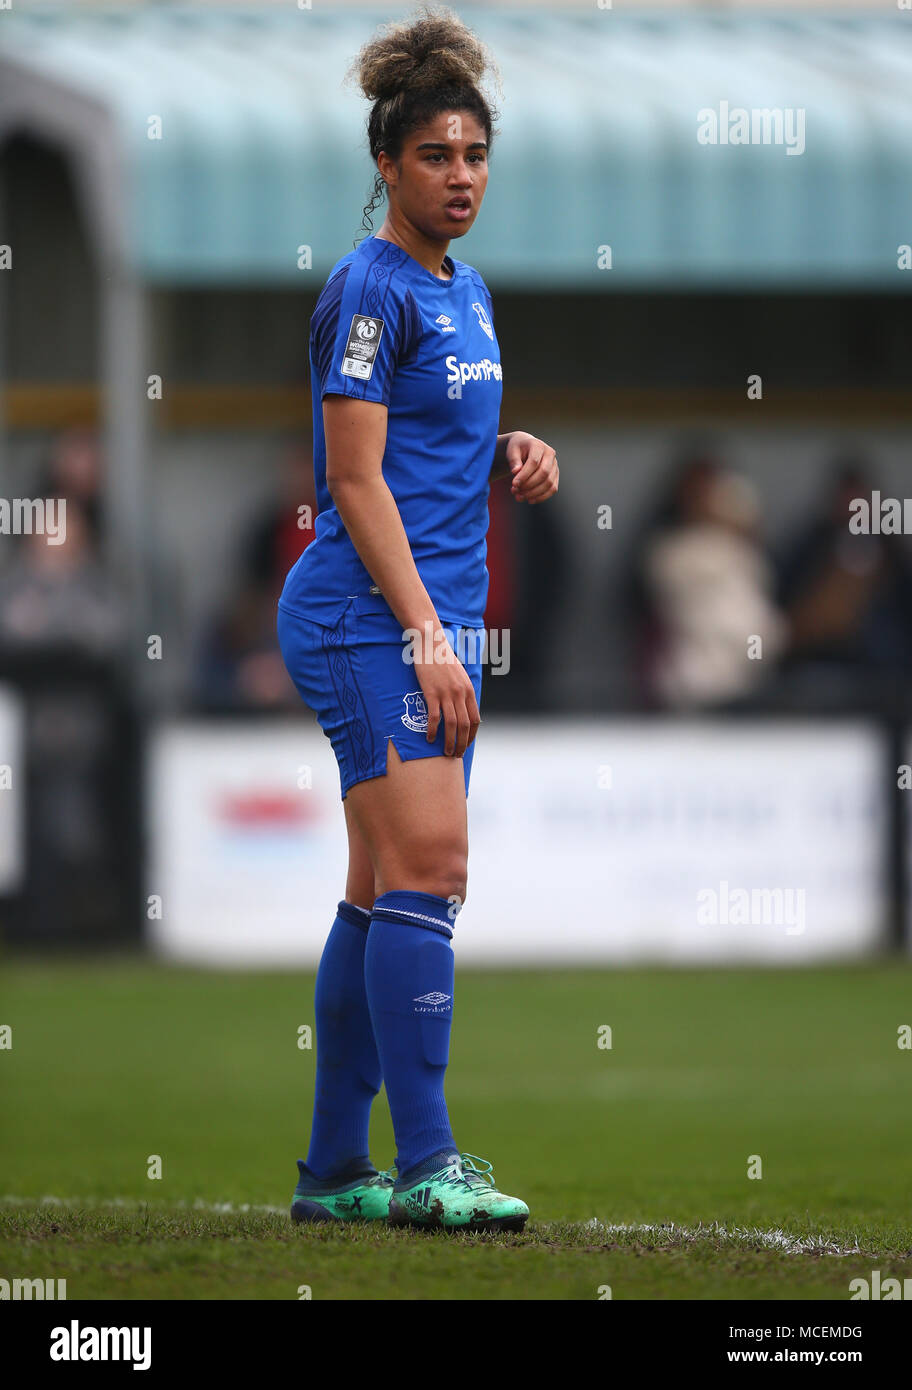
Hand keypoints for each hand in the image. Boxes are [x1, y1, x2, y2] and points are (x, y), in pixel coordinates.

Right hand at [413, 629, 479, 757]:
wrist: (430, 643)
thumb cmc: (442, 659)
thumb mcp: (459, 675)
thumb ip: (462, 691)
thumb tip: (462, 707)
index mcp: (469, 690)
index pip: (475, 720)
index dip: (471, 736)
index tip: (465, 744)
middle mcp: (460, 694)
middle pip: (464, 726)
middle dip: (461, 744)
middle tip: (455, 755)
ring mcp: (446, 694)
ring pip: (451, 725)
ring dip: (449, 742)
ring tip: (445, 752)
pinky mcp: (431, 693)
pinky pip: (434, 717)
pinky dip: (433, 731)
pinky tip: (430, 739)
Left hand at [506, 432, 558, 503]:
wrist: (526, 448)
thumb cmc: (518, 449)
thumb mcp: (512, 451)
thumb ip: (514, 460)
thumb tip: (515, 472)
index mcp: (538, 446)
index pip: (534, 462)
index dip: (524, 475)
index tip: (513, 484)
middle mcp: (550, 454)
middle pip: (544, 473)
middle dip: (529, 485)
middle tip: (515, 491)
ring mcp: (555, 465)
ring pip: (549, 483)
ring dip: (534, 493)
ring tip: (519, 497)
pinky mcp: (555, 475)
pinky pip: (552, 489)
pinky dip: (542, 497)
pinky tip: (530, 500)